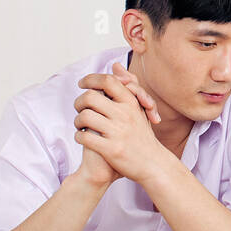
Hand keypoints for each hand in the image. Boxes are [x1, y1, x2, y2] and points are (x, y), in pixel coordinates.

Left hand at [73, 64, 167, 184]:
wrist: (154, 165)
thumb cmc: (143, 135)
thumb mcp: (138, 108)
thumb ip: (127, 85)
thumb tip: (115, 65)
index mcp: (131, 103)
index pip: (107, 81)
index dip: (90, 79)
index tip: (82, 83)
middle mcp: (125, 115)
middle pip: (90, 97)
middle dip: (78, 102)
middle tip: (78, 108)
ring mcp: (118, 133)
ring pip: (84, 117)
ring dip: (77, 121)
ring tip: (80, 125)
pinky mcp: (111, 149)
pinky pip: (84, 137)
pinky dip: (79, 137)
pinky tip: (83, 138)